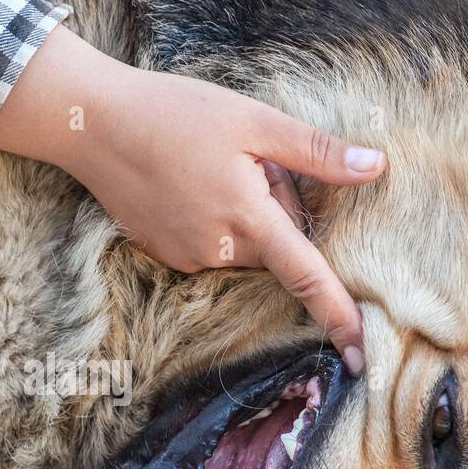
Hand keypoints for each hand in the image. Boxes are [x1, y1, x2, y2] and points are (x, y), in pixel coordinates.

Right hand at [0, 26, 384, 374]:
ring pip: (242, 244)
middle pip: (275, 246)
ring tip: (207, 164)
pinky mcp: (164, 254)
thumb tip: (375, 166)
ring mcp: (186, 258)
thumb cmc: (174, 113)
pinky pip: (210, 245)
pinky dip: (213, 218)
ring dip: (243, 211)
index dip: (339, 316)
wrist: (92, 124)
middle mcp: (218, 251)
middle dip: (277, 207)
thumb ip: (317, 151)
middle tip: (247, 158)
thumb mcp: (253, 120)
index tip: (361, 355)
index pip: (307, 277)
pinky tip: (186, 180)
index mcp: (248, 220)